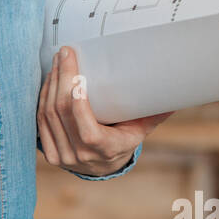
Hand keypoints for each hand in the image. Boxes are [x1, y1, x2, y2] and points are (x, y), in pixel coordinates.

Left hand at [37, 45, 174, 176]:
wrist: (102, 166)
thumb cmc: (123, 140)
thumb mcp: (139, 129)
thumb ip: (154, 112)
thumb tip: (177, 93)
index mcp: (104, 150)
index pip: (87, 130)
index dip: (78, 103)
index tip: (79, 75)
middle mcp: (80, 156)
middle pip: (63, 114)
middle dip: (62, 79)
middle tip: (65, 53)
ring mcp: (62, 156)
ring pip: (49, 114)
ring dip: (51, 84)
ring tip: (58, 60)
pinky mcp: (49, 152)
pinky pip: (40, 120)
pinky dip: (43, 97)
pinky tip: (49, 79)